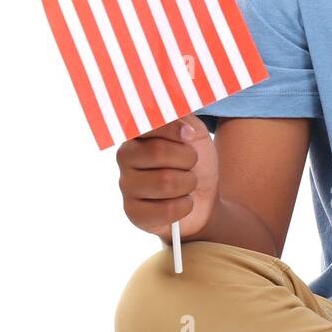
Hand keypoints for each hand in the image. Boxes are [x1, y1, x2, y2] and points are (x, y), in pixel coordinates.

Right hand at [116, 115, 217, 237]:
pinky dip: (184, 206)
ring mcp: (126, 185)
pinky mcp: (133, 212)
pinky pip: (165, 210)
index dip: (175, 130)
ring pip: (165, 182)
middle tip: (191, 164)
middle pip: (158, 152)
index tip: (191, 136)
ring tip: (187, 183)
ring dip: (188, 183)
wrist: (205, 195)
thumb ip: (183, 119)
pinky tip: (182, 202)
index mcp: (138, 133)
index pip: (149, 124)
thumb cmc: (196, 161)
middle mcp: (126, 157)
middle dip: (187, 159)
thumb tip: (182, 127)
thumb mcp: (195, 132)